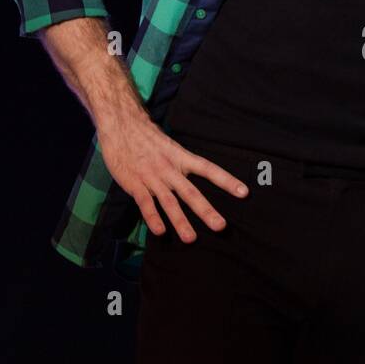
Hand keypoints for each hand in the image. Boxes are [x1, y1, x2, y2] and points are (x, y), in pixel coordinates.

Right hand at [97, 114, 249, 242]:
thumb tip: (197, 176)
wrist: (121, 124)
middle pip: (191, 192)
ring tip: (191, 239)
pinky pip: (145, 203)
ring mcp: (152, 177)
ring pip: (169, 202)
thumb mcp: (170, 146)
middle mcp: (170, 169)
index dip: (226, 180)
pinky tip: (161, 232)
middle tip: (221, 226)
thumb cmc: (148, 138)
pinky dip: (152, 218)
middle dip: (206, 210)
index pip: (208, 169)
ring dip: (180, 221)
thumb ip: (182, 163)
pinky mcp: (134, 184)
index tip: (243, 192)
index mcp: (181, 157)